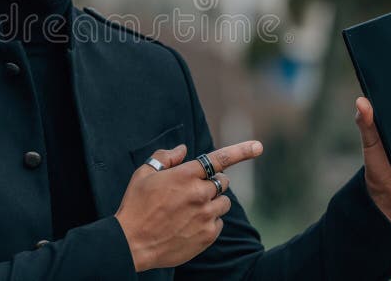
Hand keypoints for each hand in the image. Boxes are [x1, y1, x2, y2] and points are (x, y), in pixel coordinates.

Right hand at [114, 140, 262, 271]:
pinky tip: (189, 224)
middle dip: (213, 182)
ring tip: (190, 209)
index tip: (258, 147)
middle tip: (195, 189)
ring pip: (223, 203)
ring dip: (212, 202)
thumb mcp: (143, 174)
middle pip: (222, 182)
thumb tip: (183, 150)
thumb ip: (165, 158)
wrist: (132, 243)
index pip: (219, 159)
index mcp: (185, 175)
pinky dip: (209, 221)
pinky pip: (218, 223)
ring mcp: (205, 216)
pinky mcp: (207, 235)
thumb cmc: (135, 206)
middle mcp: (199, 193)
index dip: (241, 151)